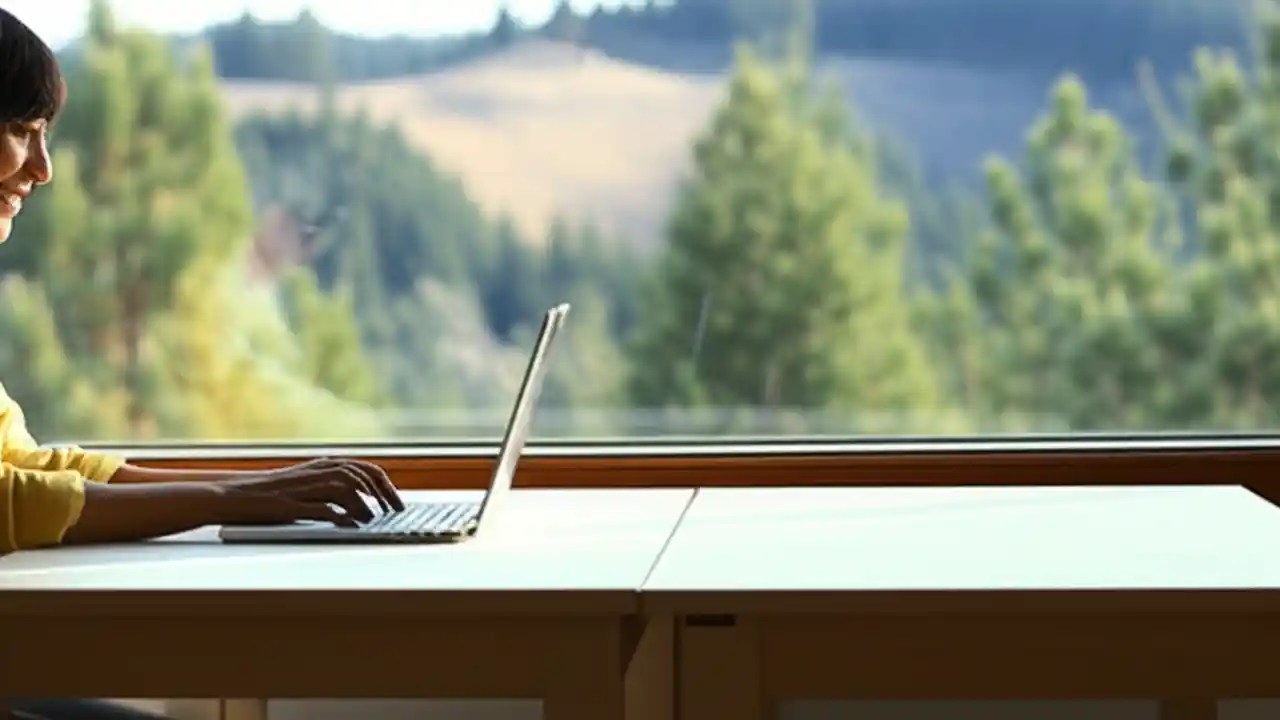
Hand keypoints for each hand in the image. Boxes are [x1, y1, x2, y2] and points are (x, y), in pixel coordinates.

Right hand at [219, 458, 404, 527]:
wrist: (233, 496)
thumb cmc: (270, 495)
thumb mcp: (305, 484)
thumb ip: (331, 488)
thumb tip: (363, 503)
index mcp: (322, 466)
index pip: (365, 468)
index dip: (385, 486)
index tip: (396, 504)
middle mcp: (316, 472)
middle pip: (360, 476)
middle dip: (382, 495)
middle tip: (394, 514)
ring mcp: (302, 488)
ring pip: (345, 487)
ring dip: (363, 504)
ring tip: (372, 521)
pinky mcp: (289, 506)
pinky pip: (321, 508)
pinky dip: (340, 516)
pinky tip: (350, 527)